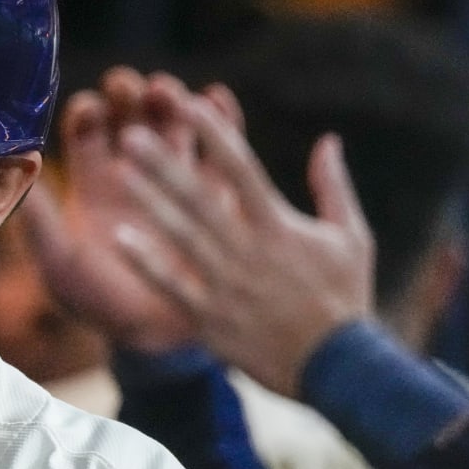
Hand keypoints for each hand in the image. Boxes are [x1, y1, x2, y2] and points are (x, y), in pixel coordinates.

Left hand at [26, 68, 204, 351]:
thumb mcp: (62, 262)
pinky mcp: (217, 194)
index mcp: (93, 185)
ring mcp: (176, 181)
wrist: (155, 340)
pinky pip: (223, 152)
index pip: (86, 132)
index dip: (86, 114)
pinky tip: (217, 97)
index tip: (88, 109)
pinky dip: (222, 122)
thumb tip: (12, 176)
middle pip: (130, 117)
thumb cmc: (100, 301)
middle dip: (127, 96)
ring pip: (175, 126)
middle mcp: (134, 174)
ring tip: (168, 90)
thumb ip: (39, 222)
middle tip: (128, 85)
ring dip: (171, 103)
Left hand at [112, 89, 375, 397]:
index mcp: (278, 225)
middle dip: (165, 161)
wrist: (338, 369)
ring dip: (149, 200)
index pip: (242, 167)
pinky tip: (119, 239)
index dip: (215, 131)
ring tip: (117, 169)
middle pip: (200, 196)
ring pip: (182, 233)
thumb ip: (333, 186)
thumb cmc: (344, 298)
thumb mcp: (350, 237)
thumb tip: (329, 140)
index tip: (190, 99)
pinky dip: (148, 263)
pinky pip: (174, 286)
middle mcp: (248, 249)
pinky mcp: (211, 317)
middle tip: (130, 129)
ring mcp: (226, 283)